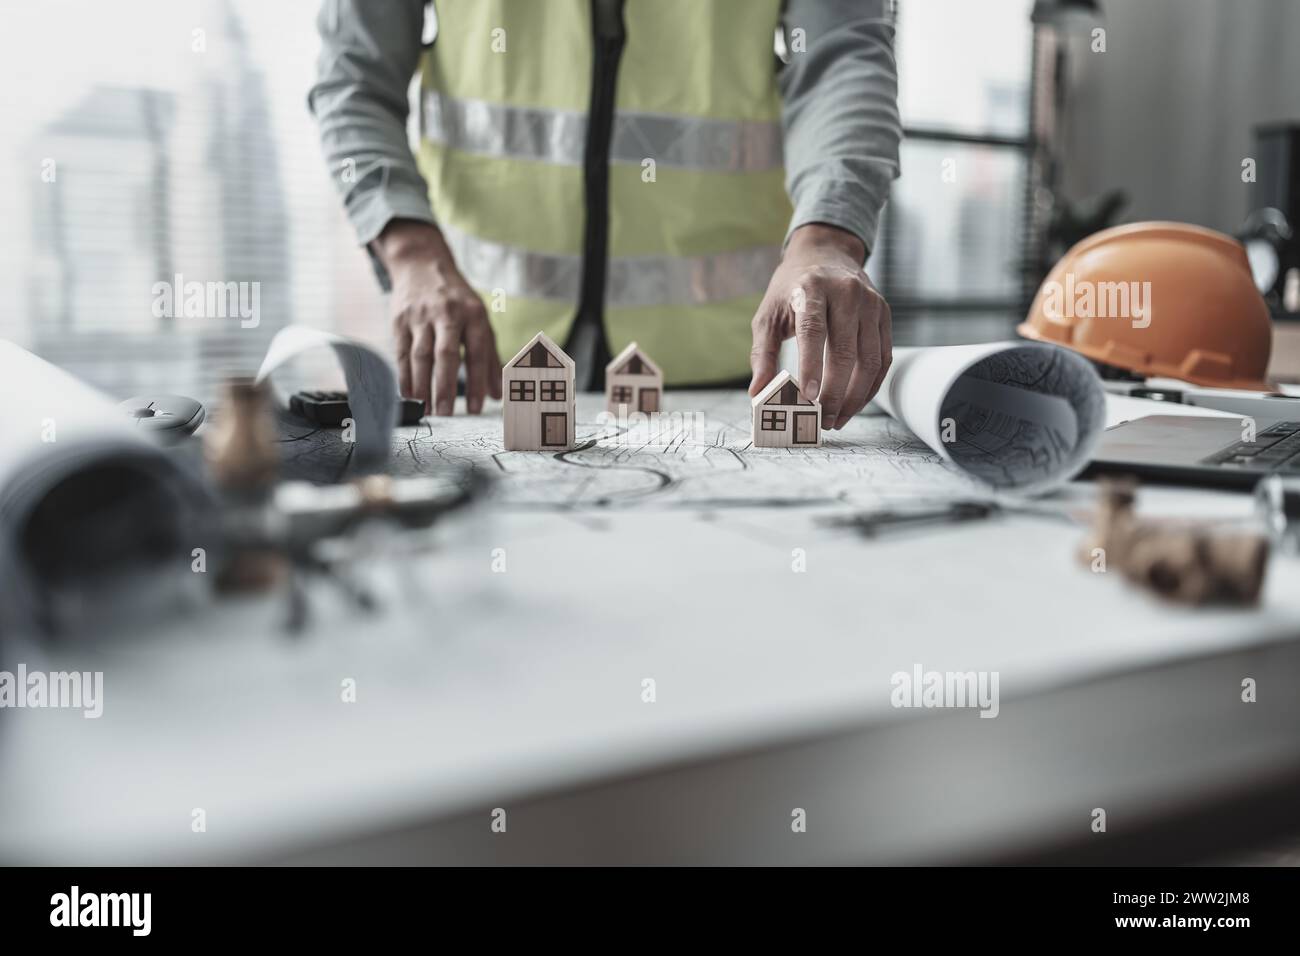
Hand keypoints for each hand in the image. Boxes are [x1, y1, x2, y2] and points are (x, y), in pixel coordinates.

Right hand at [374, 219, 501, 415]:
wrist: (422, 264)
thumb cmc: (457, 301)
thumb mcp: (480, 320)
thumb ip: (490, 357)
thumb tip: (496, 394)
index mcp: (473, 314)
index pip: (477, 353)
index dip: (476, 382)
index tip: (474, 409)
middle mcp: (447, 313)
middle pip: (445, 354)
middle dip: (445, 386)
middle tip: (445, 414)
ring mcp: (421, 316)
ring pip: (420, 355)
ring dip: (422, 385)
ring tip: (426, 409)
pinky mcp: (399, 320)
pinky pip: (401, 352)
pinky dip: (404, 376)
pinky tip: (409, 394)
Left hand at [749, 224, 891, 429]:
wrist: (826, 254)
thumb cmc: (791, 290)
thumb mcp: (768, 315)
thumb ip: (762, 354)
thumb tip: (758, 394)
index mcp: (811, 289)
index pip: (814, 330)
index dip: (812, 365)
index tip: (808, 397)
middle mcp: (846, 293)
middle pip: (845, 351)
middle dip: (835, 392)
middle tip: (822, 420)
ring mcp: (870, 303)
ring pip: (870, 359)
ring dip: (856, 396)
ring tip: (838, 418)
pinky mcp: (884, 315)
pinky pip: (883, 358)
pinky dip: (871, 386)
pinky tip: (855, 403)